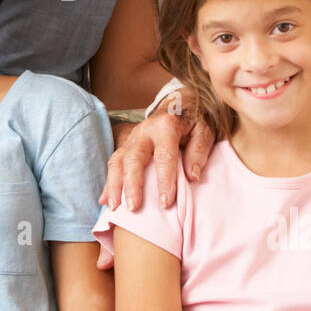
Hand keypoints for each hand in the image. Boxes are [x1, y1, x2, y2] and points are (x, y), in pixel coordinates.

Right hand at [101, 91, 212, 212]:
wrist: (179, 103)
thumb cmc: (193, 121)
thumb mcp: (204, 131)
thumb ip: (198, 151)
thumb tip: (192, 176)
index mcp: (166, 126)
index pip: (164, 155)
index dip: (164, 180)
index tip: (166, 203)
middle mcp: (145, 131)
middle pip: (133, 158)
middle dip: (132, 184)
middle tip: (133, 207)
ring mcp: (132, 138)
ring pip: (118, 161)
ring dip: (114, 185)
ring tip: (114, 207)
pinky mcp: (126, 145)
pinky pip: (114, 164)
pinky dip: (109, 183)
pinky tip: (105, 200)